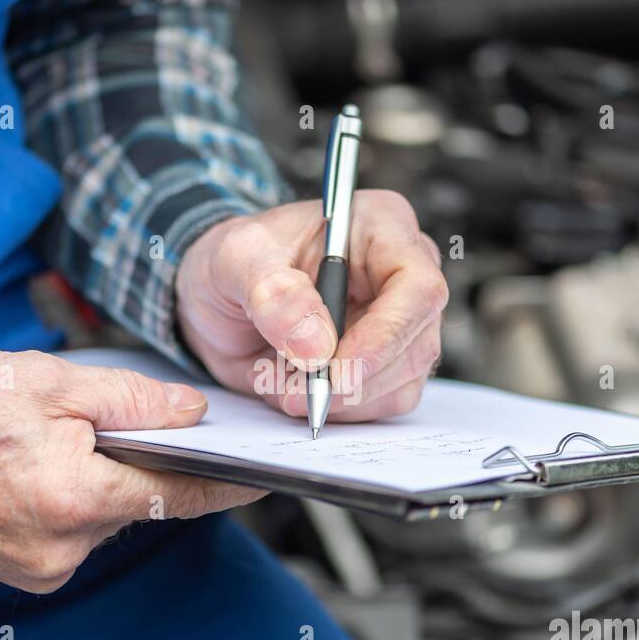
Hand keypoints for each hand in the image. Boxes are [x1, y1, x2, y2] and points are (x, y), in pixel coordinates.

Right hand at [0, 347, 264, 592]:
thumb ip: (134, 401)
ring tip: (44, 443)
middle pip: (134, 504)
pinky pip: (65, 537)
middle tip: (95, 424)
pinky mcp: (14, 574)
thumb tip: (191, 414)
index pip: (177, 496)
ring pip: (98, 520)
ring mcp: (35, 570)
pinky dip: (64, 503)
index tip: (260, 478)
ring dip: (92, 483)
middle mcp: (61, 550)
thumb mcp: (52, 384)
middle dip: (130, 465)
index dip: (224, 486)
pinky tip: (28, 470)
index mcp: (76, 500)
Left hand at [176, 190, 447, 420]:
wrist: (221, 296)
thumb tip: (316, 345)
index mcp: (382, 229)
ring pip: (401, 384)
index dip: (386, 334)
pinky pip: (380, 405)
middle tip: (293, 389)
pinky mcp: (387, 366)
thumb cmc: (239, 260)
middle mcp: (403, 278)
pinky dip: (337, 410)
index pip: (417, 287)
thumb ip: (273, 293)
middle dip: (352, 380)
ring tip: (280, 380)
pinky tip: (294, 386)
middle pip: (415, 345)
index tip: (336, 368)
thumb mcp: (236, 259)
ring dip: (339, 400)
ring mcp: (401, 326)